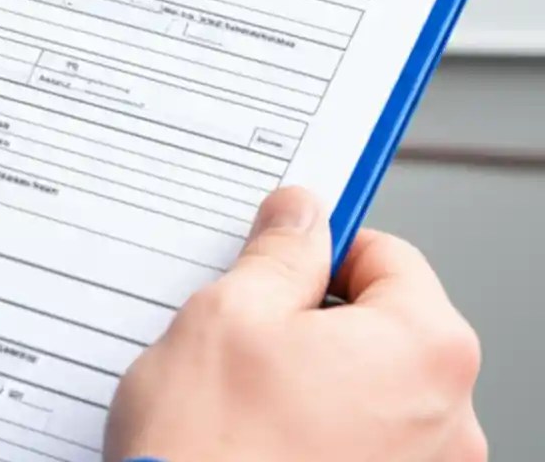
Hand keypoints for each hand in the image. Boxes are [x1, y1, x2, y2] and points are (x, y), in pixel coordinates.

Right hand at [105, 188, 484, 461]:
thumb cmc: (209, 450)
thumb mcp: (228, 314)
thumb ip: (278, 254)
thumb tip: (299, 218)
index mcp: (425, 350)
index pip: (387, 255)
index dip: (321, 246)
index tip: (281, 253)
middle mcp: (447, 418)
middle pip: (384, 326)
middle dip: (314, 319)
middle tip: (247, 333)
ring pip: (367, 387)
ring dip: (313, 377)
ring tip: (245, 394)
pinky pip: (360, 440)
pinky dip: (316, 429)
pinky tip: (259, 435)